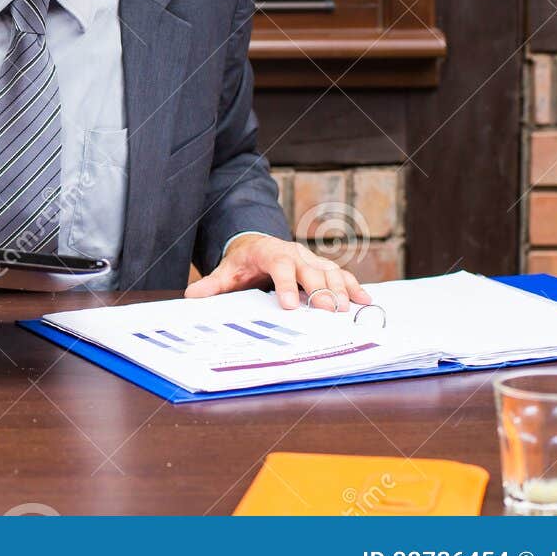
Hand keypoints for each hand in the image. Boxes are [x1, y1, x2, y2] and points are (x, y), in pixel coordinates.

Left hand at [185, 233, 370, 310]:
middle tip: (327, 310)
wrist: (257, 245)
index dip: (284, 285)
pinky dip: (353, 287)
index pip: (279, 266)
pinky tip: (364, 301)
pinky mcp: (322, 267)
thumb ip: (212, 284)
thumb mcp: (226, 270)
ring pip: (329, 271)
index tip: (288, 305)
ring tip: (347, 310)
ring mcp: (311, 259)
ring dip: (340, 290)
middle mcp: (295, 253)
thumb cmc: (243, 262)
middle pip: (310, 269)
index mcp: (270, 252)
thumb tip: (192, 295)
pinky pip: (341, 275)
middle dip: (320, 289)